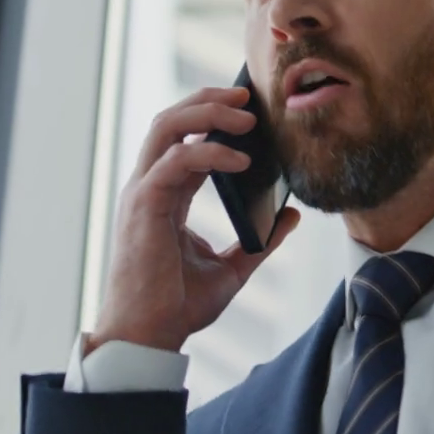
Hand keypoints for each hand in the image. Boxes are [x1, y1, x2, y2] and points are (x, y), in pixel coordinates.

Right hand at [88, 85, 300, 352]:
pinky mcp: (144, 205)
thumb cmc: (177, 306)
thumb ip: (261, 242)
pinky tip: (241, 159)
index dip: (214, 118)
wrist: (148, 338)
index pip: (186, 140)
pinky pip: (176, 160)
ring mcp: (142, 193)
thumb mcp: (232, 269)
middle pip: (170, 120)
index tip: (251, 109)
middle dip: (209, 100)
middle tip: (248, 96)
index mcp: (165, 196)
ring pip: (166, 127)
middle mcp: (149, 187)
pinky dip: (209, 152)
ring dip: (207, 112)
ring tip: (246, 116)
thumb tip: (291, 216)